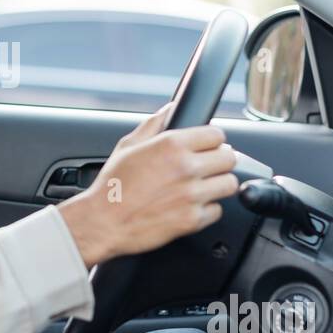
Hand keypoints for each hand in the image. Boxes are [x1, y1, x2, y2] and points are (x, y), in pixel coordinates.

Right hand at [57, 104, 238, 267]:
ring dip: (217, 185)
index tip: (208, 147)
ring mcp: (192, 195)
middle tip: (207, 167)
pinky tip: (191, 206)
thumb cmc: (112, 186)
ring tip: (202, 187)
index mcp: (171, 145)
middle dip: (219, 161)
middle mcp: (186, 167)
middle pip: (229, 158)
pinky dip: (207, 210)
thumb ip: (153, 124)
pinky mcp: (193, 220)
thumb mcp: (127, 146)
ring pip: (228, 184)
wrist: (103, 223)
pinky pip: (217, 211)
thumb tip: (170, 109)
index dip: (213, 141)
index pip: (217, 135)